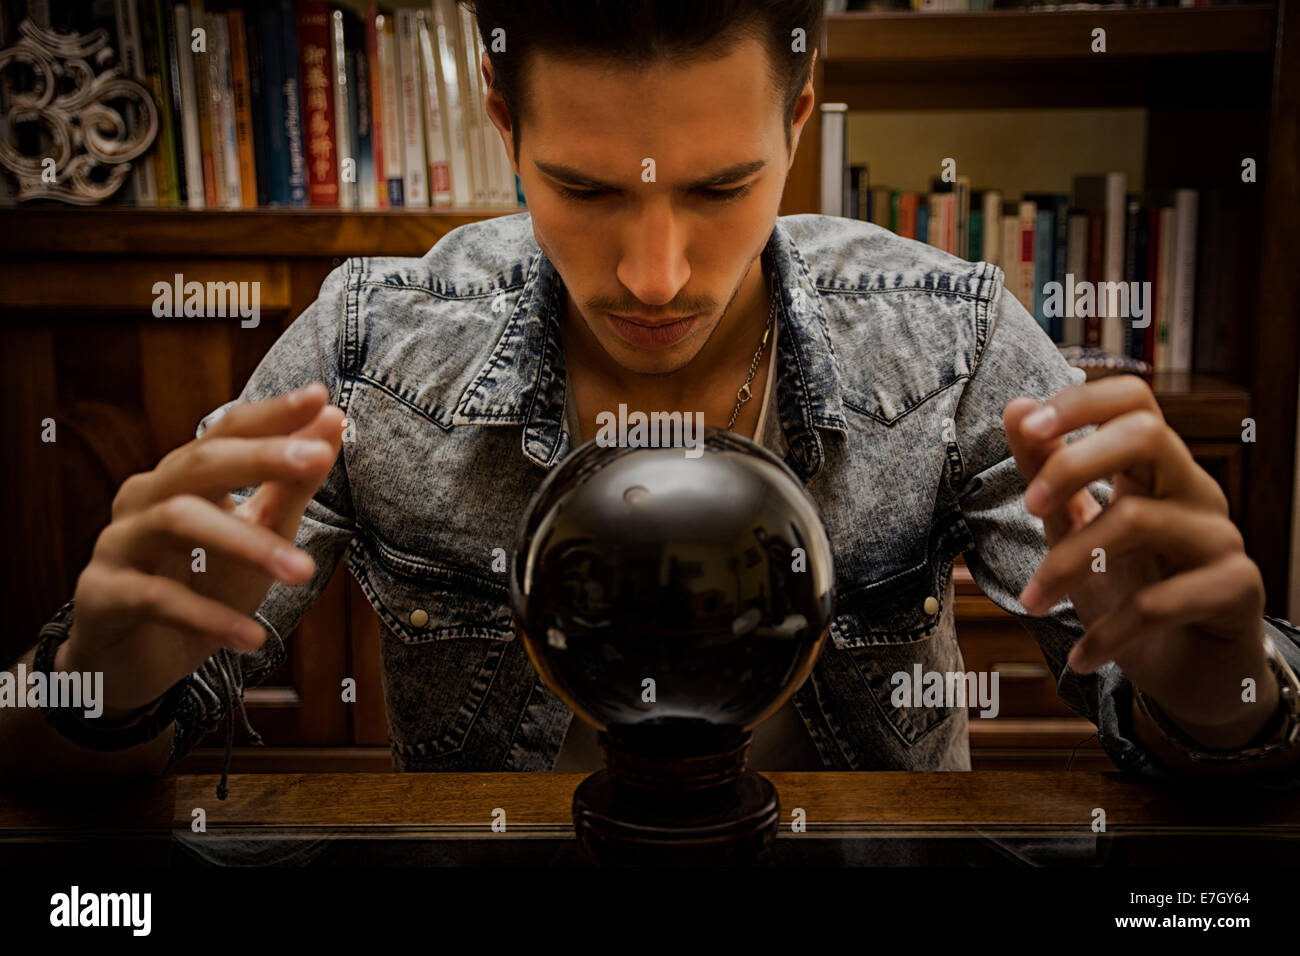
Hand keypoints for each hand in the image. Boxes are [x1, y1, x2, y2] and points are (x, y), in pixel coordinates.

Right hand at [63, 383, 345, 718]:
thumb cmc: (202, 585)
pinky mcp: (101, 595)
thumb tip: (332, 420)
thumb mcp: (257, 534)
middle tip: (317, 457)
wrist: (135, 661)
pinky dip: (207, 616)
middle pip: (198, 464)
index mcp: (181, 478)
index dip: (270, 415)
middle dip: (260, 457)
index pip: (226, 433)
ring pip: (177, 521)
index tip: (320, 397)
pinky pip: (155, 598)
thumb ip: (291, 483)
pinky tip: (252, 637)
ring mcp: (117, 544)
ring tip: (302, 571)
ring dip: (246, 544)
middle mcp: (144, 499)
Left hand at [1002, 375, 1269, 734]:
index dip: (1081, 402)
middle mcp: (1193, 491)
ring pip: (1138, 520)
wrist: (1191, 673)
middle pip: (1147, 435)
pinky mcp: (1237, 589)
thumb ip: (1047, 474)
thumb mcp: (1075, 530)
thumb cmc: (1131, 590)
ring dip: (1068, 564)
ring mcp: (1221, 536)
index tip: (1026, 427)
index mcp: (1154, 469)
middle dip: (1074, 463)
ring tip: (1032, 601)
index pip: (1134, 400)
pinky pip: (1163, 600)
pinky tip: (1083, 657)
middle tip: (1029, 507)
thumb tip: (1015, 408)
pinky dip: (1110, 632)